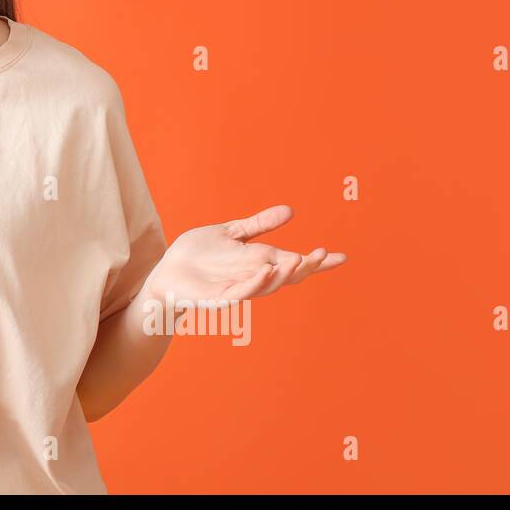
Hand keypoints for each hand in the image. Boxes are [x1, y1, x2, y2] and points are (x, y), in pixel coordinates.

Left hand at [143, 204, 346, 304]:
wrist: (168, 272)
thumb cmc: (199, 255)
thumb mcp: (232, 233)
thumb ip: (259, 225)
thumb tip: (290, 211)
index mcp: (259, 262)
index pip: (293, 261)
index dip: (316, 261)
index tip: (341, 256)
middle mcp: (254, 277)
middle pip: (287, 275)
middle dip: (307, 267)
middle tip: (323, 255)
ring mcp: (239, 288)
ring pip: (268, 286)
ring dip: (284, 274)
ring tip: (299, 260)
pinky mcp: (220, 298)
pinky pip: (242, 292)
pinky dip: (255, 283)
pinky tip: (265, 271)